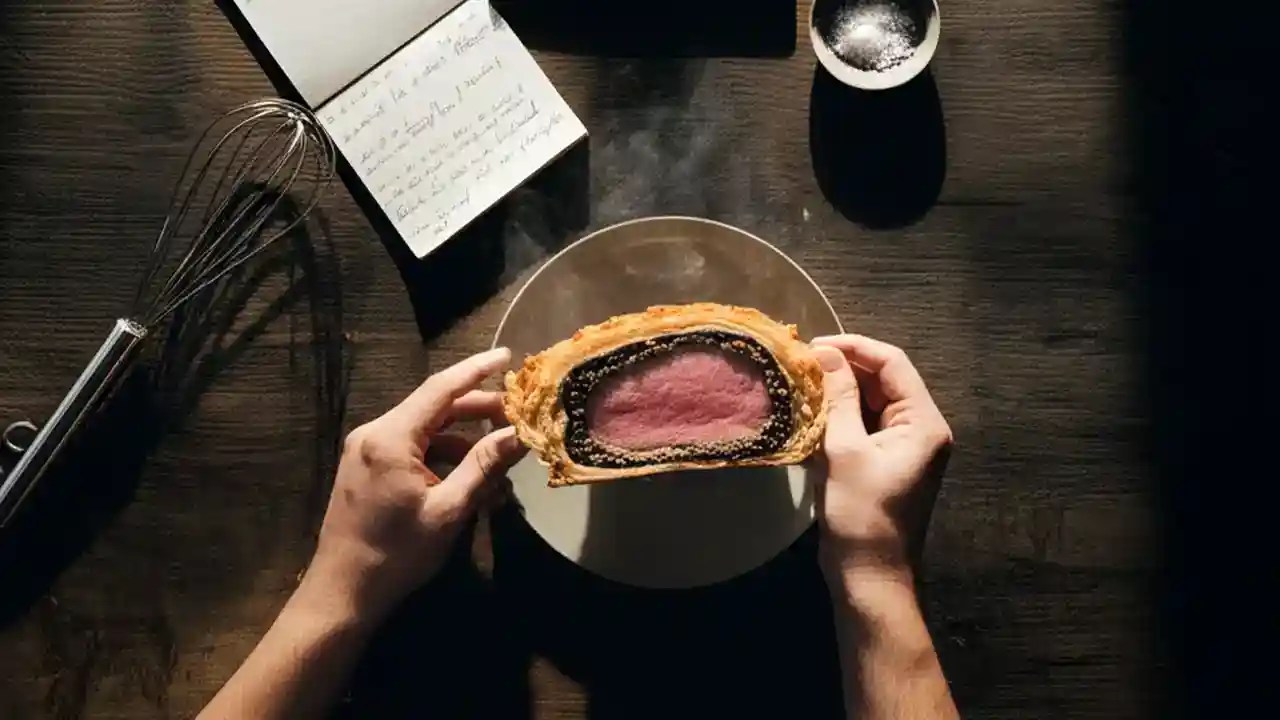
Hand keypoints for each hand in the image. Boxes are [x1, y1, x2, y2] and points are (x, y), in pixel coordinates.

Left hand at [298, 348, 524, 623]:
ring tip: (502, 459)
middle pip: (434, 408)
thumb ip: (483, 467)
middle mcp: (374, 434)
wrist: (342, 593)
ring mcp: (366, 452)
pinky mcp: (367, 470)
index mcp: (390, 438)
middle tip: (518, 415)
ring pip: (425, 432)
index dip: (477, 370)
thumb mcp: (448, 510)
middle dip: (478, 410)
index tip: (508, 356)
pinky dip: (442, 459)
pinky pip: (412, 451)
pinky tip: (471, 481)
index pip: (440, 388)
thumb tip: (519, 435)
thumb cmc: (396, 554)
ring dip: (463, 441)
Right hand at [810, 335, 951, 583]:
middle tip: (802, 363)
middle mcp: (923, 428)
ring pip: (874, 401)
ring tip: (803, 382)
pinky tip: (813, 411)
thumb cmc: (860, 515)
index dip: (854, 347)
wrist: (870, 576)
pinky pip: (867, 424)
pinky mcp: (889, 461)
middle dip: (845, 366)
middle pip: (885, 379)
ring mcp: (907, 446)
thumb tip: (826, 354)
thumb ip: (838, 398)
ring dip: (841, 390)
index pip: (893, 363)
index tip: (814, 345)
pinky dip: (842, 414)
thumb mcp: (844, 451)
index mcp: (923, 423)